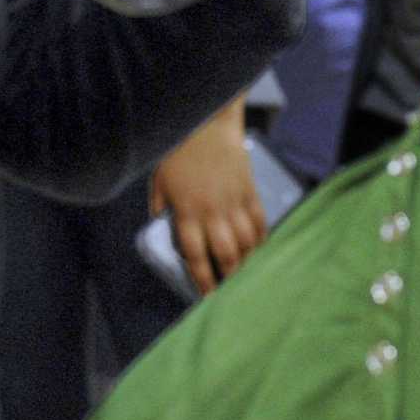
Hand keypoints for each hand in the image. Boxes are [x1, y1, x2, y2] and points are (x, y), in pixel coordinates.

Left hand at [149, 104, 265, 294]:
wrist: (208, 123)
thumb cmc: (179, 150)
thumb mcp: (159, 178)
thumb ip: (159, 203)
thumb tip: (158, 220)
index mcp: (186, 212)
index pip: (196, 255)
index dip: (203, 278)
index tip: (208, 296)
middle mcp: (212, 212)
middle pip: (225, 253)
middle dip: (229, 275)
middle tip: (232, 290)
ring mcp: (234, 202)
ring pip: (246, 241)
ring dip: (247, 260)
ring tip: (247, 273)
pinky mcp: (250, 191)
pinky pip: (259, 220)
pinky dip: (261, 237)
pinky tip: (261, 248)